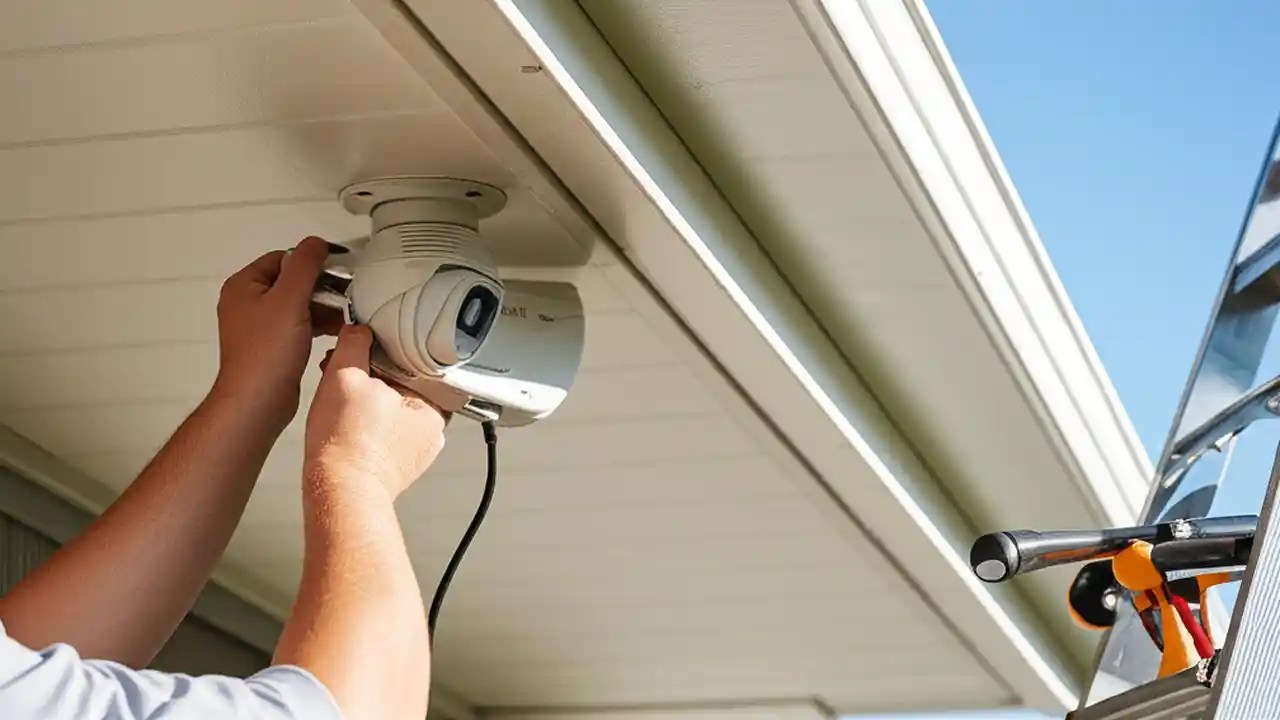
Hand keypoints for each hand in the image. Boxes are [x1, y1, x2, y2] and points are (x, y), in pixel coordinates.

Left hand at [212, 237, 341, 428]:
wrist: (258, 400)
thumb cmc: (265, 355)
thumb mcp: (289, 299)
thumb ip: (304, 267)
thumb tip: (314, 243)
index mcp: (244, 286)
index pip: (283, 258)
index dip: (312, 261)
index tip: (336, 267)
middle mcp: (247, 303)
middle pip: (291, 281)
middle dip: (321, 287)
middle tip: (343, 294)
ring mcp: (259, 326)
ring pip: (297, 304)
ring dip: (322, 307)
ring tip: (342, 314)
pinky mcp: (271, 345)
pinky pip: (297, 325)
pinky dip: (316, 324)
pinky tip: (334, 330)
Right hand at [304, 324, 447, 499]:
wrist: (337, 491)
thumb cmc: (348, 444)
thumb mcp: (346, 374)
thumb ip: (355, 344)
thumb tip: (358, 331)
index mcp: (433, 406)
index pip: (416, 363)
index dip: (384, 350)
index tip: (364, 348)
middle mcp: (431, 432)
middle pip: (401, 385)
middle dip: (370, 375)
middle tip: (345, 372)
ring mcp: (414, 451)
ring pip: (390, 408)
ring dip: (365, 398)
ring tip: (340, 397)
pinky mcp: (395, 465)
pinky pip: (382, 432)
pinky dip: (364, 422)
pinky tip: (343, 419)